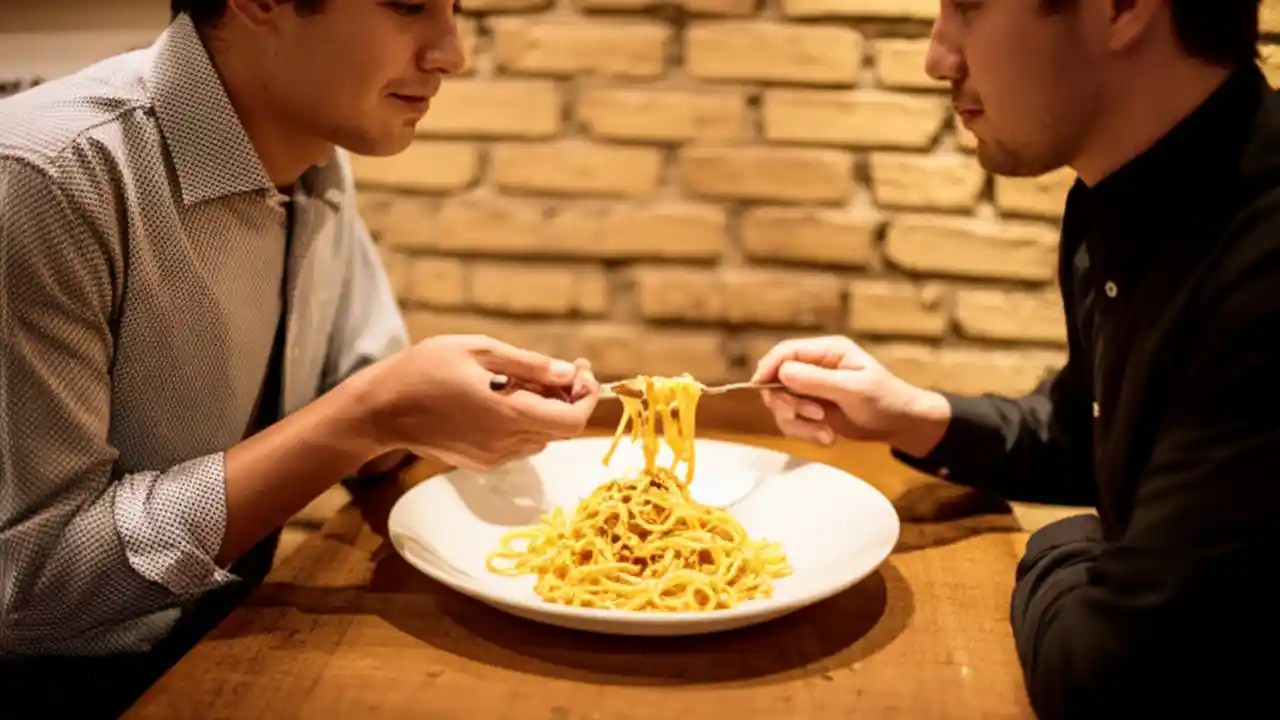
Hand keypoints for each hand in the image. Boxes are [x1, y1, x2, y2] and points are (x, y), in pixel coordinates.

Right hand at [361, 335, 598, 469]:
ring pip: (541, 435)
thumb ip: (529, 364)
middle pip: (560, 428)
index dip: (586, 396)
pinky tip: (501, 397)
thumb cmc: (424, 371)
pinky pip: (518, 442)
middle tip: (559, 368)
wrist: (380, 410)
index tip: (580, 371)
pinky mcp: (480, 461)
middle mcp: (506, 444)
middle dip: (568, 397)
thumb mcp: (477, 351)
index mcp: (508, 416)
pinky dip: (523, 419)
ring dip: (545, 408)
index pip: (573, 421)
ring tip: (521, 380)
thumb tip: (569, 373)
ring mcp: (493, 457)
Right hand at [750, 335, 948, 454]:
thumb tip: (781, 372)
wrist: (900, 425)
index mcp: (827, 351)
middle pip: (777, 380)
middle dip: (790, 404)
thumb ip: (817, 380)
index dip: (769, 367)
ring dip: (799, 424)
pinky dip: (805, 433)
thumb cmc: (884, 400)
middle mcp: (814, 368)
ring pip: (782, 405)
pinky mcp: (811, 411)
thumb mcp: (853, 389)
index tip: (760, 387)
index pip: (786, 352)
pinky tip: (828, 438)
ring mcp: (811, 390)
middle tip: (814, 417)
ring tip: (826, 433)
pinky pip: (792, 422)